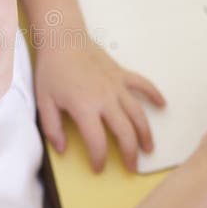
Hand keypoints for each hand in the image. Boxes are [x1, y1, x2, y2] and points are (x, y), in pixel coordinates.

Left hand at [34, 37, 165, 172]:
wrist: (63, 39)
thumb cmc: (52, 70)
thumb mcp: (44, 101)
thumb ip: (52, 128)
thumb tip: (62, 150)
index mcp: (85, 108)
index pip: (97, 142)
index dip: (99, 159)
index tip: (99, 168)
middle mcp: (106, 99)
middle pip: (125, 132)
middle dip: (130, 153)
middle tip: (132, 167)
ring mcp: (117, 86)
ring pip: (138, 114)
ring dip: (145, 133)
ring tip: (148, 148)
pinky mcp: (122, 74)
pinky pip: (143, 85)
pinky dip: (154, 94)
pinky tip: (162, 105)